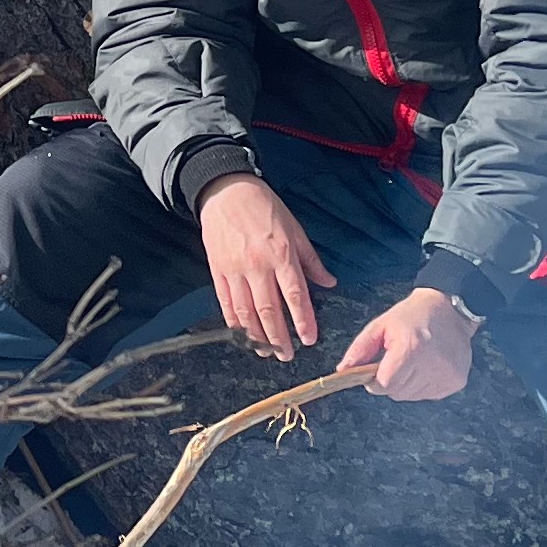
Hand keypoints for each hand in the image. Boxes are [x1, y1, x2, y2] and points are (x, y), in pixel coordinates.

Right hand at [198, 173, 334, 355]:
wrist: (226, 191)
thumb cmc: (264, 208)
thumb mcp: (294, 229)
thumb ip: (311, 260)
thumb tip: (329, 283)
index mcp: (281, 254)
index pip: (295, 295)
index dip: (303, 320)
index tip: (309, 339)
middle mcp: (257, 265)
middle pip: (269, 310)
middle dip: (279, 338)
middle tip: (287, 355)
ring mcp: (234, 269)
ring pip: (246, 311)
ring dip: (256, 335)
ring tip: (266, 350)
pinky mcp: (217, 269)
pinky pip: (225, 302)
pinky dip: (234, 321)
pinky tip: (242, 332)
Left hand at [338, 286, 481, 401]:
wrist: (449, 309)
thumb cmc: (411, 316)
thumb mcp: (380, 326)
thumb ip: (359, 349)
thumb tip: (342, 370)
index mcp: (411, 348)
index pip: (385, 385)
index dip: (376, 380)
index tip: (377, 368)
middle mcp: (431, 365)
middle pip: (397, 392)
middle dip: (391, 380)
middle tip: (397, 359)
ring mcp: (446, 375)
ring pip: (412, 396)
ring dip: (407, 383)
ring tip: (414, 360)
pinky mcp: (456, 381)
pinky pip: (428, 395)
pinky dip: (423, 385)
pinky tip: (428, 365)